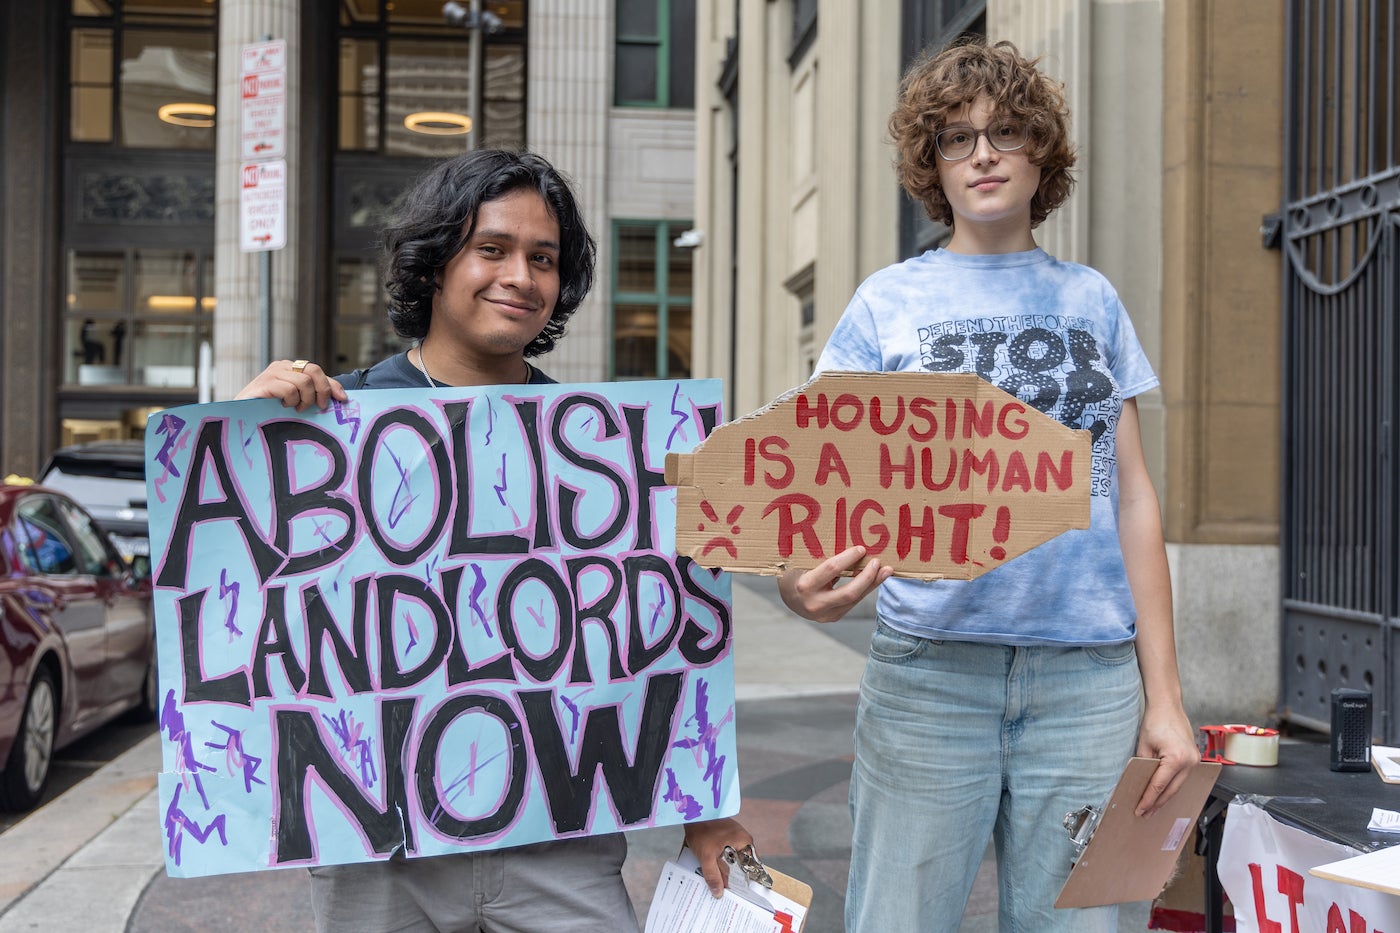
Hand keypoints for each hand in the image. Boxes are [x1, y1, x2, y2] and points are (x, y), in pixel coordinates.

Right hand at [235, 359, 346, 411]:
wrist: (241, 415)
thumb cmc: (270, 409)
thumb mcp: (296, 400)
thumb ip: (314, 394)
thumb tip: (341, 397)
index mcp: (291, 368)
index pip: (317, 371)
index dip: (332, 384)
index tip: (342, 399)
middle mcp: (282, 366)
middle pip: (314, 371)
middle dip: (321, 391)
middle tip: (318, 407)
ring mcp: (272, 373)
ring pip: (304, 381)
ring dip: (304, 400)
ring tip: (294, 408)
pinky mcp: (264, 383)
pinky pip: (289, 389)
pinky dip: (291, 400)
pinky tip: (283, 406)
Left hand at [682, 817, 753, 897]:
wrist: (692, 812)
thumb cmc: (702, 829)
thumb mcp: (706, 856)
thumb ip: (713, 875)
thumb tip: (719, 892)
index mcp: (744, 842)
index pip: (751, 867)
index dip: (743, 881)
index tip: (738, 893)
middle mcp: (743, 839)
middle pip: (741, 864)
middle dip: (732, 877)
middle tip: (725, 890)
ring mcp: (735, 836)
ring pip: (733, 859)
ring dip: (726, 869)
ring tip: (718, 881)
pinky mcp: (727, 835)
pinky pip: (727, 852)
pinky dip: (721, 860)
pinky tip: (714, 867)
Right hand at [777, 545, 892, 623]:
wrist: (788, 598)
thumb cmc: (796, 574)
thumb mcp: (803, 564)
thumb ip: (823, 559)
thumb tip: (852, 550)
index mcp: (804, 586)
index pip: (831, 569)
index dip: (848, 558)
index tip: (861, 549)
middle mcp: (815, 604)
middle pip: (850, 592)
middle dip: (868, 577)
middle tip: (879, 563)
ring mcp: (824, 615)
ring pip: (854, 599)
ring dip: (872, 585)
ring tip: (886, 571)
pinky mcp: (832, 618)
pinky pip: (852, 603)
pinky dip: (864, 590)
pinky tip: (874, 580)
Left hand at [1133, 704, 1199, 816]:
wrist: (1168, 705)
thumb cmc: (1155, 721)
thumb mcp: (1143, 746)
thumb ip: (1143, 767)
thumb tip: (1140, 784)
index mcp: (1176, 759)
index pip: (1159, 786)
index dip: (1148, 800)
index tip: (1140, 810)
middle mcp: (1190, 762)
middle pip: (1171, 790)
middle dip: (1157, 804)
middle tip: (1145, 814)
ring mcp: (1195, 761)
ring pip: (1178, 786)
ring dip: (1165, 797)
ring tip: (1152, 808)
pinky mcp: (1194, 758)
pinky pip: (1182, 778)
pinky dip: (1172, 786)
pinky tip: (1163, 794)